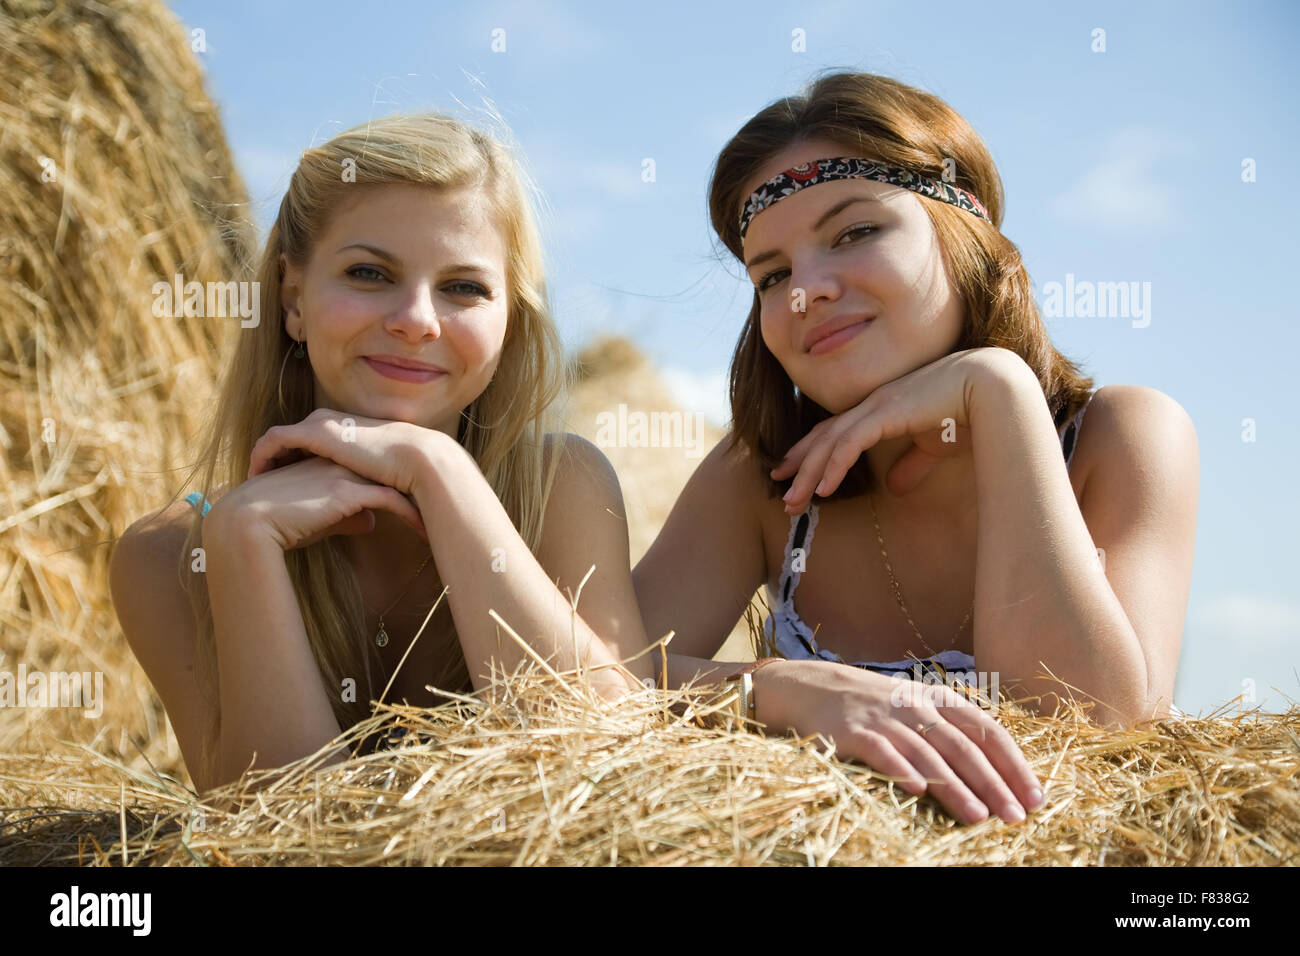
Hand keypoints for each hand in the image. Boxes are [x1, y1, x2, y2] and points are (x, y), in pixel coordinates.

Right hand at [211, 455, 427, 552]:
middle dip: (417, 491)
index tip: (420, 505)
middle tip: (439, 510)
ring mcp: (342, 474)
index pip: (373, 470)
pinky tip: (424, 533)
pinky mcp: (345, 491)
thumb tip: (371, 524)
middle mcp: (338, 463)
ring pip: (393, 484)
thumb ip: (345, 517)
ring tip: (436, 526)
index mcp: (330, 463)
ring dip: (419, 505)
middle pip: (389, 473)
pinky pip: (389, 501)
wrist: (250, 527)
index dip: (398, 486)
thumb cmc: (281, 526)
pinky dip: (410, 516)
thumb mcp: (318, 521)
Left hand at [247, 407, 443, 497]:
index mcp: (345, 429)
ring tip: (254, 480)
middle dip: (274, 459)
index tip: (282, 482)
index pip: (309, 441)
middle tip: (261, 481)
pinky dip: (262, 455)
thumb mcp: (377, 480)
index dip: (293, 461)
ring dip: (263, 457)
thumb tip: (366, 517)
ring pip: (277, 438)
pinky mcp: (315, 431)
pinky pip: (274, 440)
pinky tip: (256, 474)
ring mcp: (321, 423)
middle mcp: (330, 421)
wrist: (416, 460)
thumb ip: (364, 489)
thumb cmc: (406, 474)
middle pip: (290, 437)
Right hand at [755, 658, 1043, 824]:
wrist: (810, 687)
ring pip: (927, 753)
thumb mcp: (916, 708)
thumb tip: (999, 775)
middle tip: (1016, 817)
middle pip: (962, 746)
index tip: (1035, 796)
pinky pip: (880, 752)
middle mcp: (915, 706)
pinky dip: (900, 769)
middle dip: (993, 783)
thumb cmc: (871, 706)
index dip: (1014, 763)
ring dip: (955, 786)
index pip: (986, 730)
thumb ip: (951, 732)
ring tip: (978, 817)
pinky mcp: (852, 732)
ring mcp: (883, 718)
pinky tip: (917, 791)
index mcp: (937, 699)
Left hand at [770, 348, 1009, 512]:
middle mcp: (872, 405)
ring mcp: (878, 405)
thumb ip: (910, 466)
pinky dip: (834, 465)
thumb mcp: (933, 448)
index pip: (835, 431)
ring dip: (809, 474)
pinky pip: (851, 443)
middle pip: (824, 438)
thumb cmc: (968, 413)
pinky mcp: (888, 412)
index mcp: (880, 409)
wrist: (992, 388)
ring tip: (793, 502)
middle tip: (784, 498)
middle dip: (800, 467)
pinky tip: (824, 489)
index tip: (791, 474)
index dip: (811, 452)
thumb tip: (894, 489)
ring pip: (830, 442)